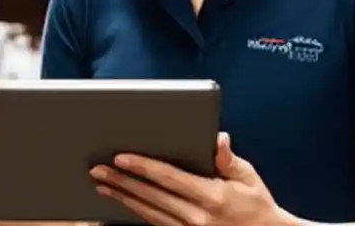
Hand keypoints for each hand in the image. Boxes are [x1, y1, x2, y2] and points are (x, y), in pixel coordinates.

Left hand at [89, 132, 296, 225]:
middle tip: (96, 169)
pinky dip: (135, 212)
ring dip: (122, 198)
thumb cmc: (257, 206)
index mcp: (213, 197)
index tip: (120, 157)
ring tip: (101, 185)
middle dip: (121, 182)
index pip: (169, 178)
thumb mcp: (249, 179)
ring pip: (148, 213)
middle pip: (150, 197)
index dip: (142, 167)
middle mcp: (198, 218)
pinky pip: (155, 225)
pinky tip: (121, 202)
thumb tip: (218, 138)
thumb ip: (229, 159)